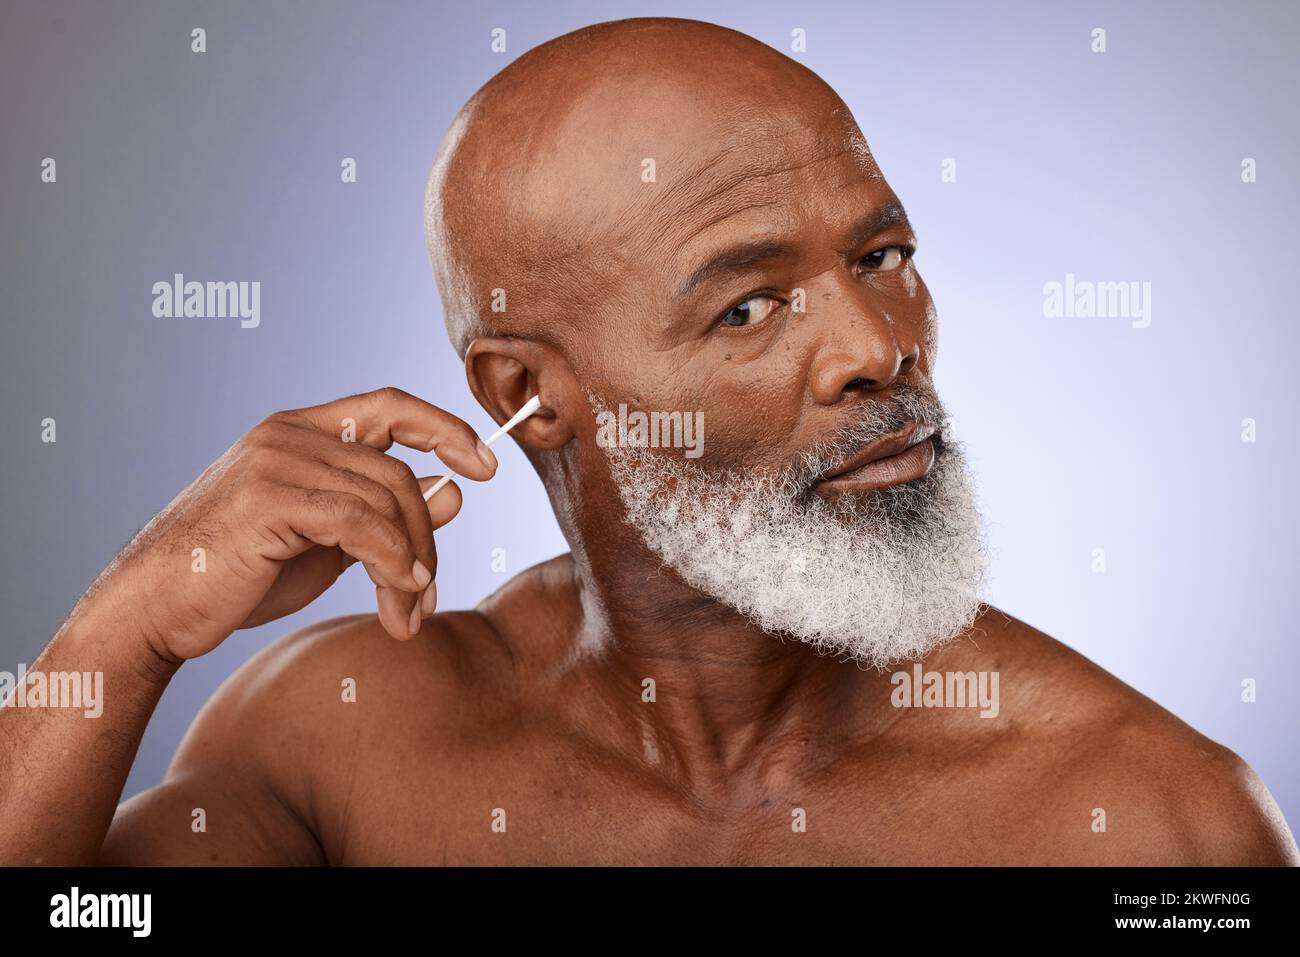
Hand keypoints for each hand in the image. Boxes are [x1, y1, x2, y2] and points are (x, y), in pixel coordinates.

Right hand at [94, 387, 496, 659]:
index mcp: (301, 430)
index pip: (390, 406)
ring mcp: (276, 460)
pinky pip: (362, 524)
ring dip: (412, 565)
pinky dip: (393, 563)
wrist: (155, 607)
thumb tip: (455, 491)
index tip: (487, 466)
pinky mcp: (269, 498)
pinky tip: (396, 598)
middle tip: (429, 595)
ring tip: (407, 615)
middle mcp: (289, 433)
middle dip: (428, 537)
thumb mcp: (325, 541)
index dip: (446, 429)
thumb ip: (383, 514)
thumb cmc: (236, 574)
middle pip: (399, 471)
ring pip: (387, 500)